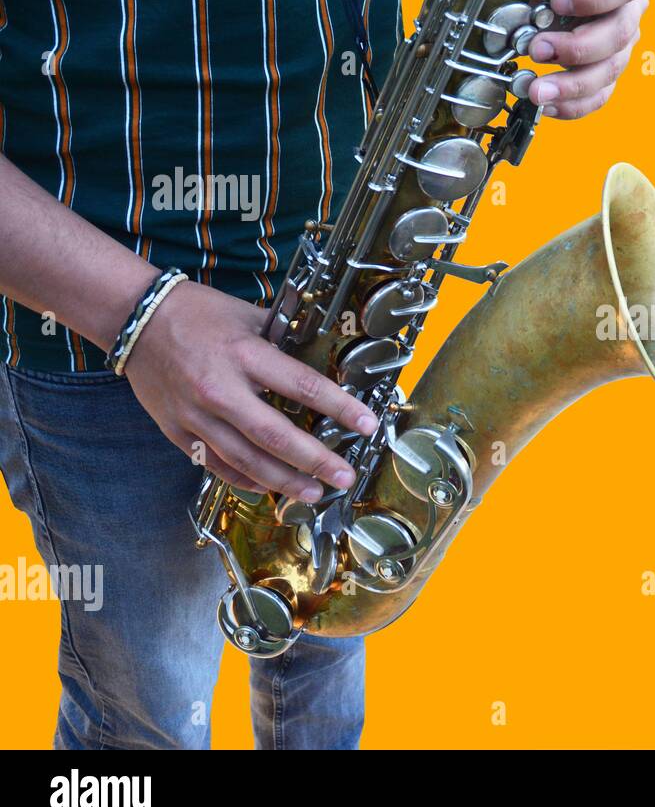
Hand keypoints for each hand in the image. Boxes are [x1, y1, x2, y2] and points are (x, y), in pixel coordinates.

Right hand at [125, 282, 378, 501]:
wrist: (135, 319)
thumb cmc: (197, 313)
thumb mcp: (249, 316)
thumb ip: (285, 339)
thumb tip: (325, 352)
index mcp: (245, 356)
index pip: (304, 387)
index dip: (341, 408)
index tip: (367, 425)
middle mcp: (220, 390)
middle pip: (276, 436)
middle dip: (316, 460)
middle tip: (345, 476)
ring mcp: (195, 415)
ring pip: (246, 460)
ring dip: (284, 481)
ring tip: (314, 492)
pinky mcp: (177, 432)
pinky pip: (216, 465)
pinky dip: (245, 479)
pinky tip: (269, 488)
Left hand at [526, 0, 647, 118]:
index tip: (558, 1)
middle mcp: (629, 9)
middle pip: (618, 34)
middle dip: (576, 47)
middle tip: (537, 50)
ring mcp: (621, 44)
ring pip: (609, 70)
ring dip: (571, 85)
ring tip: (536, 90)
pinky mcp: (607, 71)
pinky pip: (599, 95)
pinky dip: (573, 105)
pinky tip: (548, 105)